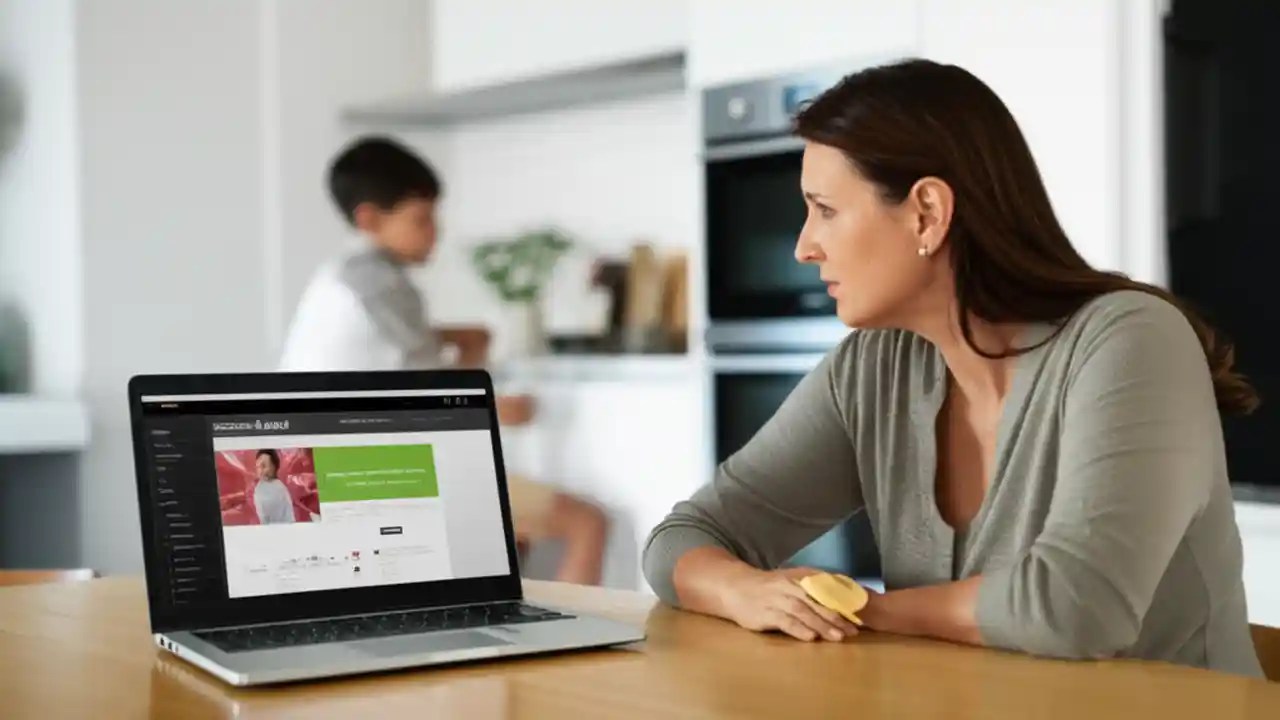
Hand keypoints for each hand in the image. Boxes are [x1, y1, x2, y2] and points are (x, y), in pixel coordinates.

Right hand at [719, 566, 859, 641]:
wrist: (734, 586)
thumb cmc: (768, 587)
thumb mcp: (791, 579)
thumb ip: (813, 586)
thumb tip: (843, 593)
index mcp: (799, 577)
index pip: (826, 590)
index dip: (843, 603)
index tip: (860, 615)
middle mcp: (790, 586)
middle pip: (818, 602)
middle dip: (837, 617)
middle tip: (854, 630)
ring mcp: (777, 599)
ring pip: (803, 612)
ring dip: (822, 625)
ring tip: (837, 637)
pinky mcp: (765, 613)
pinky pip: (784, 621)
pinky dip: (798, 629)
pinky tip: (810, 638)